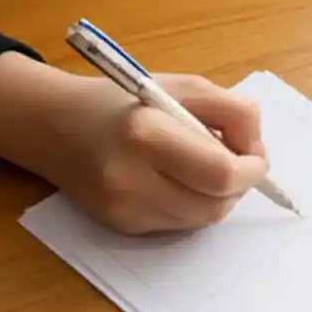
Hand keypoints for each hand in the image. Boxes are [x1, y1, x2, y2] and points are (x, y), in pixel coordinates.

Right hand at [0, 53, 267, 234]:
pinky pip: (178, 224)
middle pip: (216, 206)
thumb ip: (231, 111)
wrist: (54, 125)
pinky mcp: (121, 226)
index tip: (255, 156)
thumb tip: (257, 151)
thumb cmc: (124, 100)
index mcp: (146, 134)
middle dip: (239, 186)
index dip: (251, 170)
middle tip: (237, 162)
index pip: (221, 174)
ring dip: (218, 197)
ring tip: (205, 167)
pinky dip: (191, 204)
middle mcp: (131, 179)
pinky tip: (175, 179)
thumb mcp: (181, 85)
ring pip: (201, 220)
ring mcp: (124, 209)